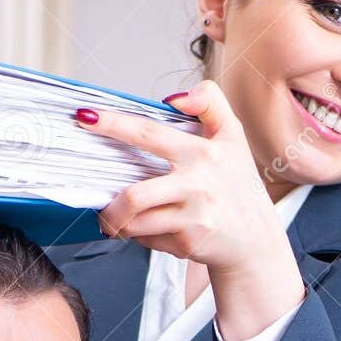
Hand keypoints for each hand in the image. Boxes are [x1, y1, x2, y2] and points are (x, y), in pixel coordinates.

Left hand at [80, 82, 305, 339]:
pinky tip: (149, 232)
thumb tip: (174, 97)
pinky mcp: (189, 242)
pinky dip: (141, 237)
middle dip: (111, 206)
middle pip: (135, 195)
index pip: (148, 133)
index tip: (85, 118)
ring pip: (137, 222)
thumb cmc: (237, 185)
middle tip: (102, 207)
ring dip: (120, 224)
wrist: (255, 239)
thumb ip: (211, 102)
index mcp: (202, 152)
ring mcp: (193, 216)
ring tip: (118, 221)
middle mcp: (197, 184)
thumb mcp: (233, 136)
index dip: (114, 125)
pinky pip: (149, 239)